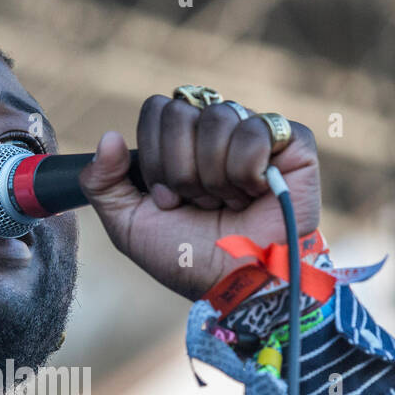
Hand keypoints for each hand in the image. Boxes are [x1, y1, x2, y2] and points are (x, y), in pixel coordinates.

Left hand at [78, 97, 319, 300]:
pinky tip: (255, 194)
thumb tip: (108, 137)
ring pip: (218, 119)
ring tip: (228, 204)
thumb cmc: (188, 258)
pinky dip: (247, 172)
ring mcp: (255, 132)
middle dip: (182, 170)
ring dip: (214, 177)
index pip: (155, 110)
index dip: (155, 158)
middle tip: (199, 204)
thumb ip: (102, 183)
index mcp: (180, 142)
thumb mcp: (129, 226)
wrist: (235, 283)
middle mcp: (216, 130)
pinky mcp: (292, 142)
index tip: (168, 199)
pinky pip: (256, 130)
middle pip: (180, 112)